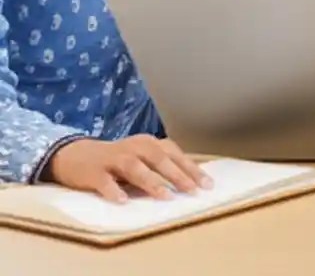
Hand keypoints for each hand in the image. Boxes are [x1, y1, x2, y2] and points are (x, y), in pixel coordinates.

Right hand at [47, 135, 211, 203]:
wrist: (74, 156)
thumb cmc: (117, 161)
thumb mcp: (141, 158)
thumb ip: (162, 166)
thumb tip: (191, 182)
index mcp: (148, 144)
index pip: (174, 155)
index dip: (191, 168)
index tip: (208, 185)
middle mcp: (134, 148)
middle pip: (159, 159)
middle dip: (178, 175)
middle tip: (193, 190)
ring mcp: (113, 159)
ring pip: (135, 168)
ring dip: (152, 182)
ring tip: (166, 196)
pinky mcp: (94, 172)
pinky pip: (105, 182)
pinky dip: (114, 191)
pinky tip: (123, 201)